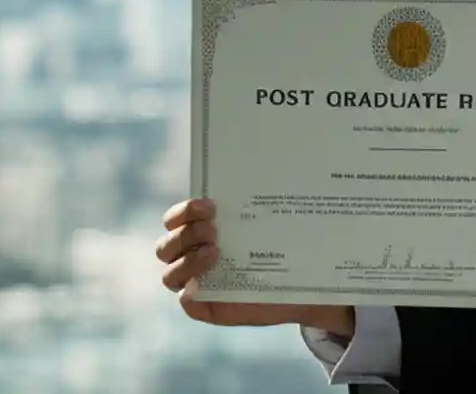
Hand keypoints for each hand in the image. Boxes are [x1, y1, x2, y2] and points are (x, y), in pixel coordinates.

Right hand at [156, 198, 354, 336]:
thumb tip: (287, 168)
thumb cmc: (288, 244)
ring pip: (171, 275)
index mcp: (203, 230)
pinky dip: (190, 295)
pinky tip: (203, 285)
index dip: (184, 211)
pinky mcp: (210, 307)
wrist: (308, 282)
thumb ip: (270, 199)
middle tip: (213, 230)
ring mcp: (199, 283)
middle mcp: (193, 256)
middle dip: (186, 234)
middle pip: (166, 246)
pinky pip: (189, 303)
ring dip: (188, 262)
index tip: (209, 205)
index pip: (175, 219)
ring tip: (215, 252)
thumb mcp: (281, 219)